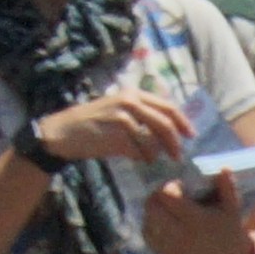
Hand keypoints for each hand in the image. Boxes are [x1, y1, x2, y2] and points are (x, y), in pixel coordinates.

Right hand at [30, 86, 193, 171]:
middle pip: (165, 122)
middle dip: (175, 141)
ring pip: (153, 138)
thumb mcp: (118, 111)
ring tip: (154, 160)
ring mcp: (122, 115)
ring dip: (157, 153)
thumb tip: (170, 132)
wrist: (63, 132)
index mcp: (134, 93)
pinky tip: (138, 160)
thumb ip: (142, 116)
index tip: (191, 136)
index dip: (183, 122)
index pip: (168, 107)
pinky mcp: (115, 132)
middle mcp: (130, 100)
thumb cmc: (93, 124)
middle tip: (179, 156)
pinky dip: (142, 157)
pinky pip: (139, 149)